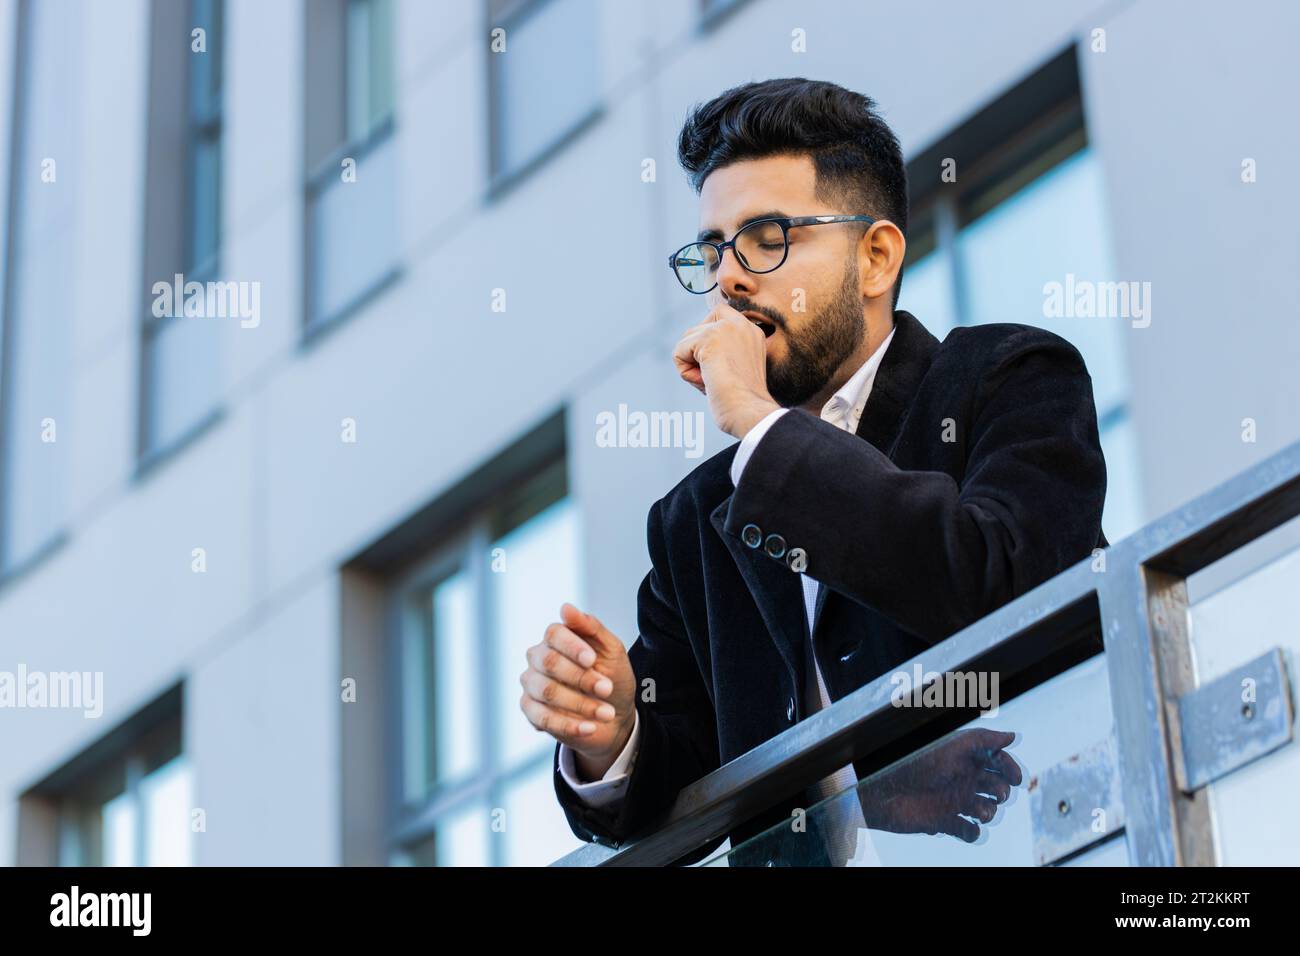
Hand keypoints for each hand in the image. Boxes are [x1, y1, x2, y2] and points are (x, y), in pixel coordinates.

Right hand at [520, 602, 637, 778]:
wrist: (615, 716)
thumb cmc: (612, 677)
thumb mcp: (611, 650)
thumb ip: (591, 627)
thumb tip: (565, 607)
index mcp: (556, 638)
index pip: (554, 634)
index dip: (572, 646)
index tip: (592, 660)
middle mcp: (538, 658)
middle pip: (548, 662)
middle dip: (581, 678)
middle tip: (606, 688)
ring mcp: (531, 684)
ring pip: (546, 691)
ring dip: (580, 704)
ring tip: (606, 712)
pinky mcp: (530, 711)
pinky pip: (543, 718)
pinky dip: (570, 724)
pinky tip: (590, 727)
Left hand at [672, 302, 780, 438]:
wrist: (750, 412)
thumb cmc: (744, 404)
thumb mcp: (738, 370)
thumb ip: (724, 353)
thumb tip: (694, 353)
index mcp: (753, 333)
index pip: (720, 314)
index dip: (706, 333)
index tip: (709, 360)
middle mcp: (741, 325)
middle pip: (698, 328)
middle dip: (696, 355)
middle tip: (711, 378)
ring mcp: (725, 329)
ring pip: (687, 340)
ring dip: (690, 366)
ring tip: (710, 383)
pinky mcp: (709, 338)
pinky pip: (679, 351)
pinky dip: (684, 372)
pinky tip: (704, 383)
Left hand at [857, 729, 1022, 841]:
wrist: (885, 790)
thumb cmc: (916, 763)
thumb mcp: (952, 747)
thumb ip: (983, 740)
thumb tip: (1012, 736)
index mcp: (965, 759)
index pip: (998, 762)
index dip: (1010, 769)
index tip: (1015, 778)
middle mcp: (962, 779)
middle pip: (997, 787)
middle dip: (1002, 792)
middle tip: (994, 793)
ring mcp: (955, 801)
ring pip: (987, 810)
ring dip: (988, 812)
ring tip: (976, 810)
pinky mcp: (945, 822)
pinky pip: (969, 832)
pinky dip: (973, 833)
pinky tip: (967, 826)